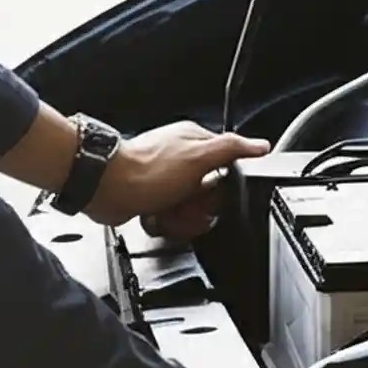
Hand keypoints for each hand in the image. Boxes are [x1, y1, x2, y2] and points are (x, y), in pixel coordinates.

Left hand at [82, 121, 269, 230]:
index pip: (230, 169)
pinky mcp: (155, 202)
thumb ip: (232, 149)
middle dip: (200, 207)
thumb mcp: (198, 156)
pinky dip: (165, 224)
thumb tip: (261, 146)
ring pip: (193, 212)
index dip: (224, 187)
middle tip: (185, 203)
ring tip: (168, 212)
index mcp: (196, 144)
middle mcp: (183, 162)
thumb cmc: (146, 171)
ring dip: (182, 218)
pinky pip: (173, 221)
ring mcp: (168, 183)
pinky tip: (157, 217)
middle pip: (212, 196)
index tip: (211, 191)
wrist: (106, 189)